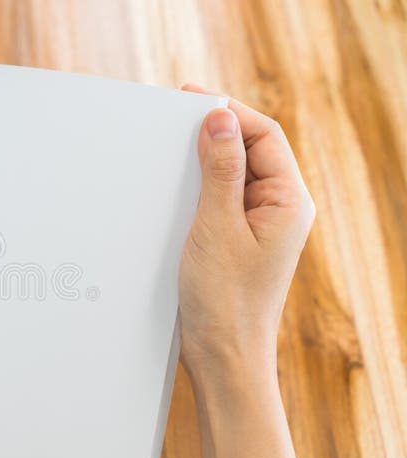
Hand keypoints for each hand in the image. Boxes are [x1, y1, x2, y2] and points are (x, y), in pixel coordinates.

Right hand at [178, 85, 314, 395]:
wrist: (223, 358)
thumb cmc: (225, 302)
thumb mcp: (216, 227)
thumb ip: (219, 171)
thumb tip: (219, 118)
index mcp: (288, 202)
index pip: (264, 136)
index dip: (228, 112)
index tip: (190, 99)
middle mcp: (279, 209)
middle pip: (250, 150)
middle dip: (214, 132)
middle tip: (172, 119)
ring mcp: (258, 226)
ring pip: (232, 174)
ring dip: (203, 160)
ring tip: (168, 151)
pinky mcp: (236, 242)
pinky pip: (219, 200)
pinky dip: (197, 187)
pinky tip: (171, 188)